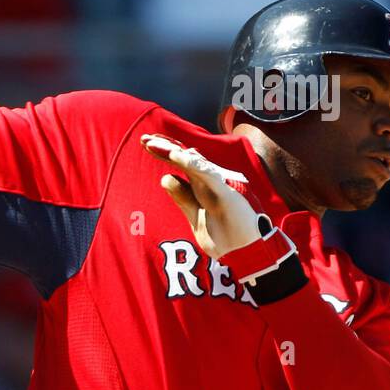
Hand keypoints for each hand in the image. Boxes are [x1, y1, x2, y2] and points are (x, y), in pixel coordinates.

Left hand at [141, 133, 263, 259]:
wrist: (246, 252)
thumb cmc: (224, 235)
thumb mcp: (195, 216)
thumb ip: (183, 198)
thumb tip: (165, 178)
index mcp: (200, 186)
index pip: (179, 164)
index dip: (162, 152)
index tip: (144, 142)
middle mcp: (208, 181)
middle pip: (184, 158)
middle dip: (164, 146)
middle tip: (143, 138)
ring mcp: (217, 185)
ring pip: (193, 162)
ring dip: (173, 151)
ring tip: (153, 144)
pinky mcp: (225, 192)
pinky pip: (206, 174)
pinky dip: (191, 164)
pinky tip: (175, 156)